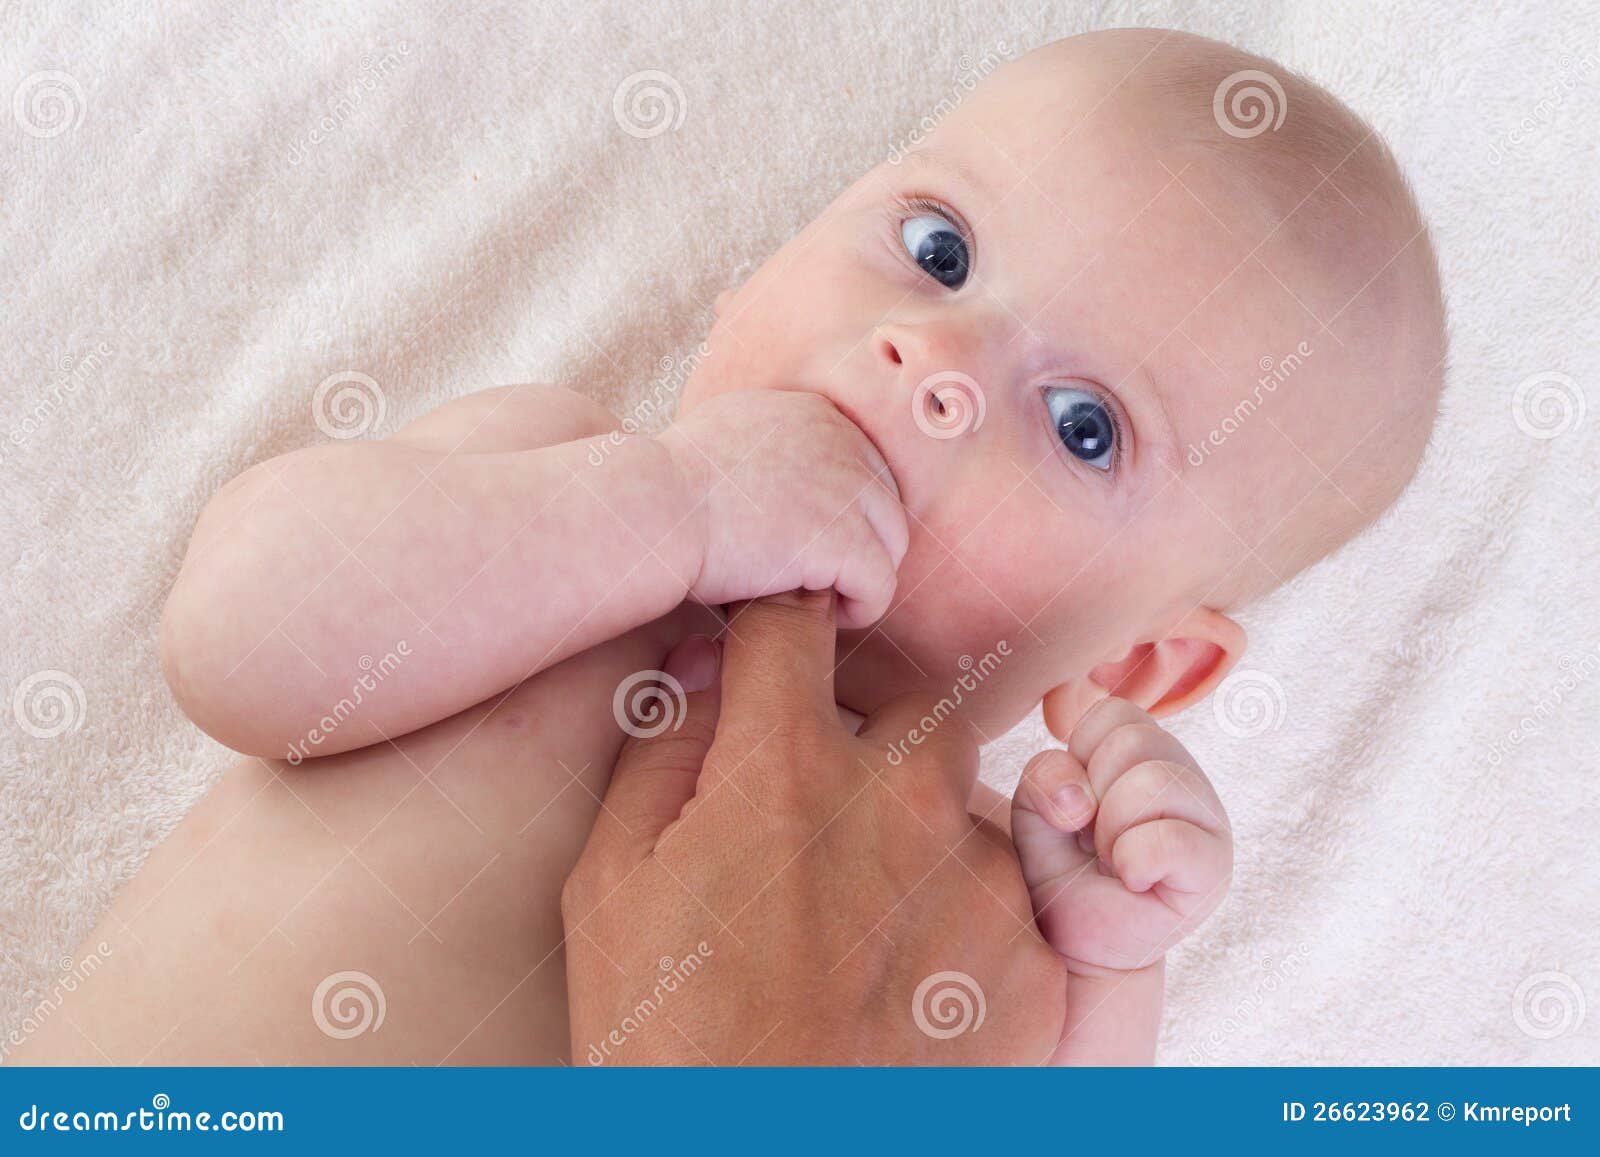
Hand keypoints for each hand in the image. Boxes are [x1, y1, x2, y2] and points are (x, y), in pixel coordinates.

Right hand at [562, 590, 1067, 1064]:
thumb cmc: (667, 1042)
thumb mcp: (611, 884)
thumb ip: (665, 747)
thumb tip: (707, 666)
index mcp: (788, 767)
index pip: (795, 621)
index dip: (777, 625)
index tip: (777, 644)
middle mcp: (905, 802)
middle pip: (915, 712)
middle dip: (873, 747)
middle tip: (821, 824)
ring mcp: (985, 882)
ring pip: (967, 810)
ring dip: (921, 842)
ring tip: (860, 929)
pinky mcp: (1041, 964)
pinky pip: (1018, 899)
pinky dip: (968, 923)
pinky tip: (908, 981)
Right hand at [657, 390, 907, 628]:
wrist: (652, 507)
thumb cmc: (667, 486)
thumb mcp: (726, 431)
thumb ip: (768, 442)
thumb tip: (777, 471)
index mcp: (815, 414)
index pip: (865, 466)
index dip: (849, 512)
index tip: (819, 544)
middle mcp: (841, 442)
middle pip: (886, 504)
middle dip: (862, 544)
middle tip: (828, 579)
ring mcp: (848, 489)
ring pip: (891, 545)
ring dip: (864, 576)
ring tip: (828, 599)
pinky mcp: (845, 540)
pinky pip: (881, 585)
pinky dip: (863, 608)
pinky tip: (833, 618)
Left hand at [1011, 697, 1232, 975]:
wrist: (1078, 944)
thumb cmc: (1060, 870)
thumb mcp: (1034, 812)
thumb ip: (1044, 778)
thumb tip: (1079, 799)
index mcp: (1145, 751)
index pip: (1112, 713)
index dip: (1078, 759)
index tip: (1077, 807)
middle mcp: (1185, 774)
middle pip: (1134, 739)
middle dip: (1095, 795)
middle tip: (1095, 840)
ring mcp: (1207, 818)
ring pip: (1153, 781)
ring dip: (1111, 830)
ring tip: (1112, 861)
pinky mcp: (1214, 865)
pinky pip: (1172, 840)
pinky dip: (1135, 861)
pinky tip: (1132, 880)